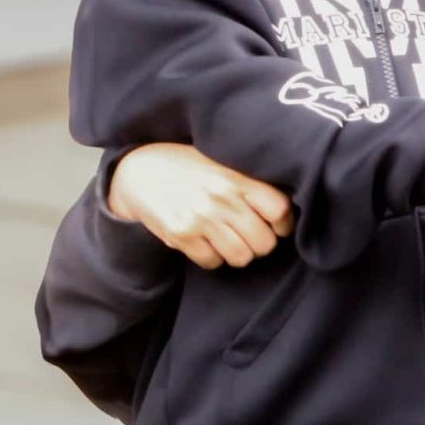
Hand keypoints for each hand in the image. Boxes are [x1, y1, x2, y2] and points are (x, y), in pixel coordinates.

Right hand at [108, 144, 293, 269]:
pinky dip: (214, 258)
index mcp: (237, 177)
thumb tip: (285, 207)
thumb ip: (250, 180)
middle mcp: (221, 199)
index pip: (279, 209)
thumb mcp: (223, 161)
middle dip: (261, 243)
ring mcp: (200, 219)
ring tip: (230, 239)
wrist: (140, 170)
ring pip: (241, 257)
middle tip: (252, 236)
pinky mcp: (181, 236)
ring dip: (239, 253)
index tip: (279, 226)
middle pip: (264, 242)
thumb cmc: (189, 165)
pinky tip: (208, 242)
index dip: (284, 224)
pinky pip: (213, 262)